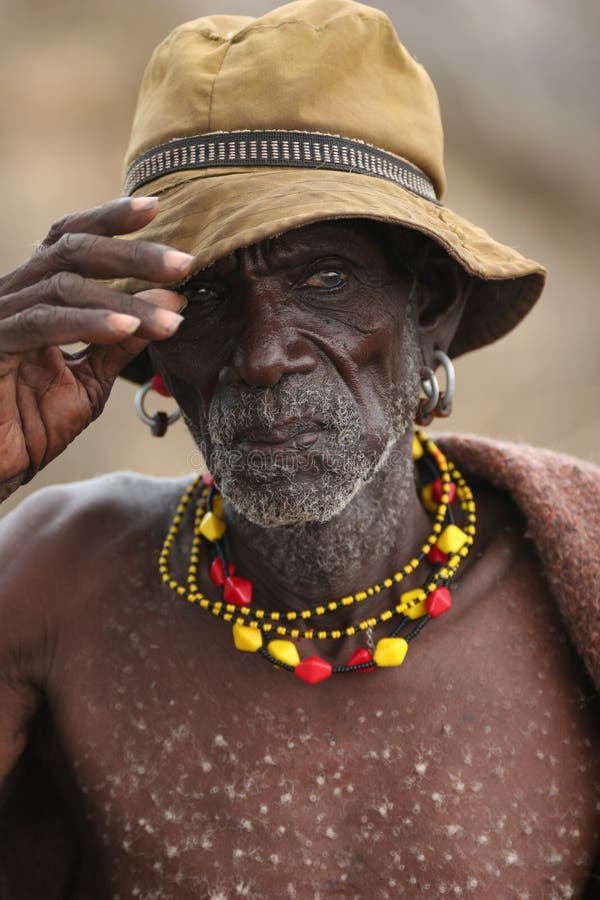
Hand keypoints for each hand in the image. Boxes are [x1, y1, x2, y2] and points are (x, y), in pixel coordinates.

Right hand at [0, 197, 191, 500]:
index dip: (109, 220)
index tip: (156, 208)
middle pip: (70, 250)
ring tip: (172, 317)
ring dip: (124, 300)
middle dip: (131, 254)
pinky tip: (127, 328)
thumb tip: (169, 298)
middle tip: (183, 262)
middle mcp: (12, 296)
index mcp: (34, 297)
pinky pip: (43, 323)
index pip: (69, 241)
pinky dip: (88, 322)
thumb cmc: (31, 424)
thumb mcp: (91, 379)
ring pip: (64, 286)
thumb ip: (123, 339)